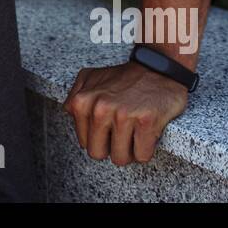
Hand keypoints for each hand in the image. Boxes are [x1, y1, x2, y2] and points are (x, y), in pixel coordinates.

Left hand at [63, 60, 188, 165]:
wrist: (158, 68)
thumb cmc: (124, 78)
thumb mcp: (91, 77)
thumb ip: (75, 94)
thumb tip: (69, 111)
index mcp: (82, 102)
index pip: (84, 143)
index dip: (99, 139)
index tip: (110, 128)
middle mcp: (100, 109)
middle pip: (99, 154)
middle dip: (111, 149)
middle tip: (122, 134)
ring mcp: (123, 116)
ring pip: (120, 158)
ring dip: (130, 152)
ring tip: (134, 133)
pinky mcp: (146, 122)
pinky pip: (142, 156)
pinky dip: (146, 150)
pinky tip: (146, 133)